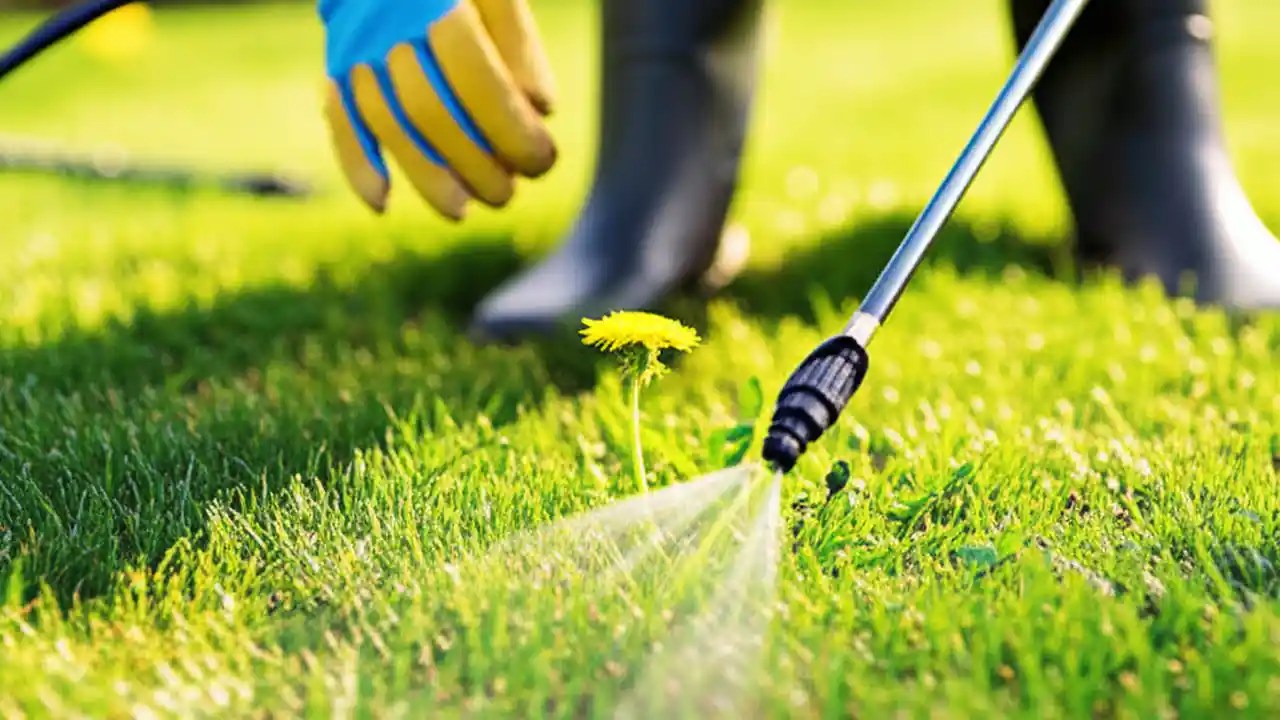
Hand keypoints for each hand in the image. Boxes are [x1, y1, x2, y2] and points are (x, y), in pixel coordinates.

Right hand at [319, 0, 556, 218]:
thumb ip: (518, 41)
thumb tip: (539, 106)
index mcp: (439, 0)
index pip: (474, 74)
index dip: (509, 126)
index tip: (539, 159)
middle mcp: (390, 22)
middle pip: (427, 108)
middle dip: (473, 162)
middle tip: (506, 193)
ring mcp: (358, 48)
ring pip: (385, 122)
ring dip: (425, 175)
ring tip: (463, 210)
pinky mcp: (336, 66)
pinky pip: (339, 119)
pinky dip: (356, 165)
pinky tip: (382, 203)